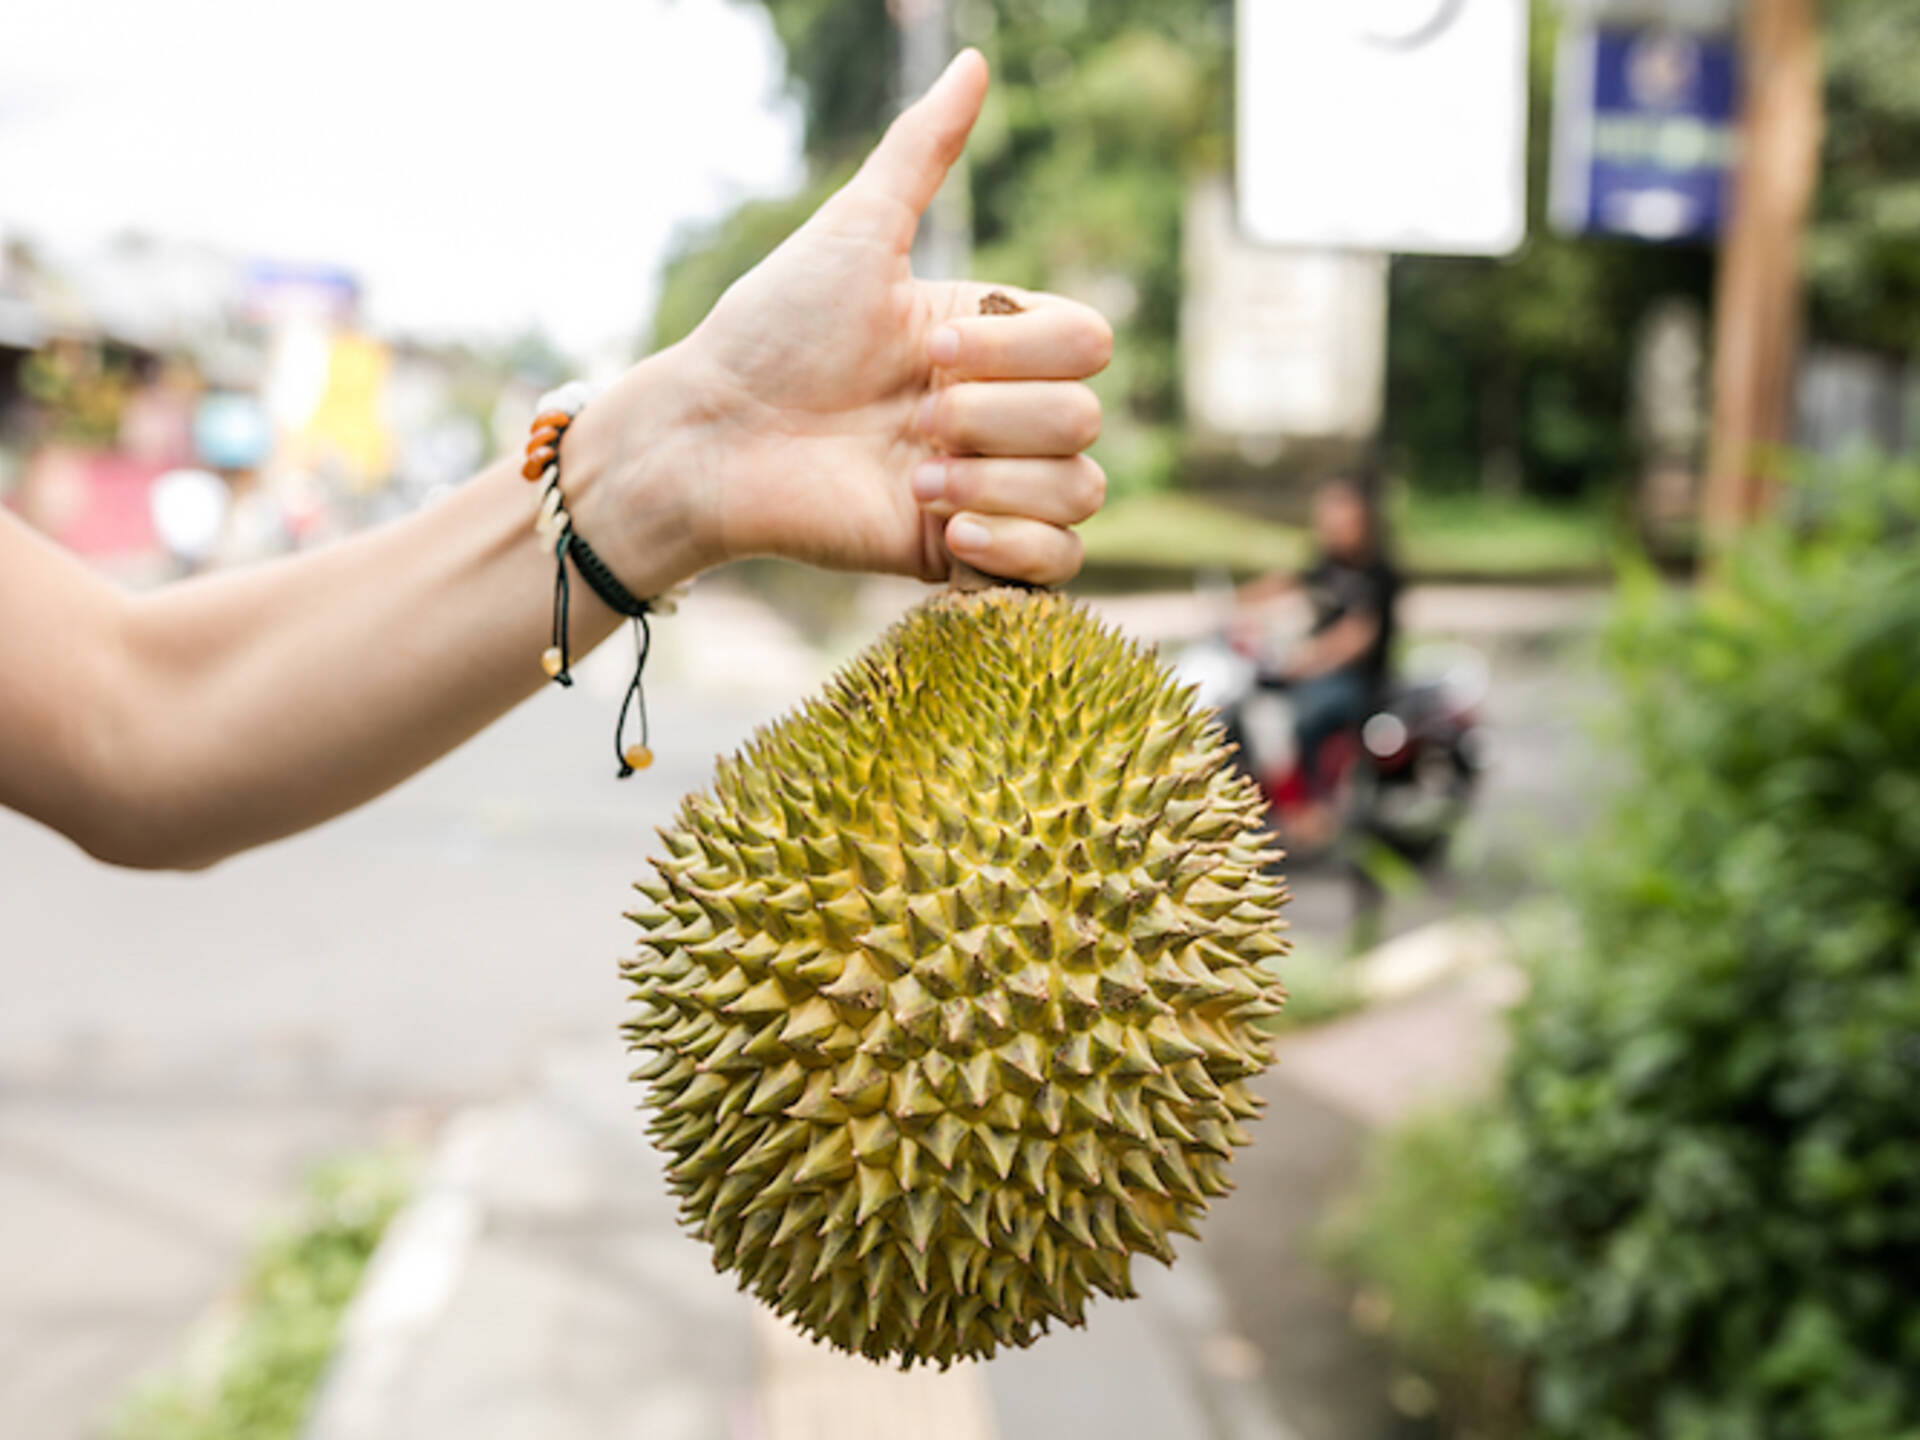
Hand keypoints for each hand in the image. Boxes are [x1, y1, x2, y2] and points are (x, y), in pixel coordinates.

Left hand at [606, 50, 1111, 586]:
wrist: (714, 437)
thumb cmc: (773, 330)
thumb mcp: (854, 233)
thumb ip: (920, 154)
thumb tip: (974, 59)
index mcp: (991, 338)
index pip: (1087, 343)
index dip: (1018, 349)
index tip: (926, 350)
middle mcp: (999, 412)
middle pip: (1085, 418)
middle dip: (995, 418)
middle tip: (909, 418)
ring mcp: (986, 486)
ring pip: (1079, 491)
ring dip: (996, 482)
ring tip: (911, 480)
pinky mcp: (960, 555)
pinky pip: (1057, 567)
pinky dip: (1017, 549)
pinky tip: (947, 529)